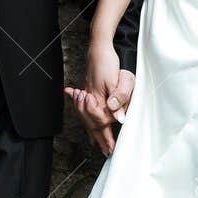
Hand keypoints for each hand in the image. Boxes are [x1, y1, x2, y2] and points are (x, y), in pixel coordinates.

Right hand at [64, 35, 135, 154]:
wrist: (98, 46)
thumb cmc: (108, 61)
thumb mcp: (119, 79)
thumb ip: (119, 98)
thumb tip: (119, 118)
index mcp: (99, 100)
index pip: (102, 124)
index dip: (106, 139)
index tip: (110, 151)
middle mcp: (91, 99)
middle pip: (92, 123)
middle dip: (98, 139)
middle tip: (105, 151)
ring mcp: (88, 93)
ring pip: (87, 115)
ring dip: (90, 127)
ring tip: (96, 140)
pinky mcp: (89, 87)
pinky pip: (84, 103)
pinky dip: (81, 109)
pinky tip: (77, 108)